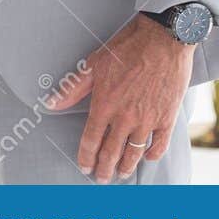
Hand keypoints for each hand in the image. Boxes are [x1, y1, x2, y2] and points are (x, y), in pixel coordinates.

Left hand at [44, 13, 194, 181]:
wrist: (162, 40)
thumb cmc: (126, 49)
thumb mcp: (93, 65)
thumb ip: (72, 88)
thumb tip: (50, 103)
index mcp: (104, 105)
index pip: (90, 140)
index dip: (85, 156)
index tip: (84, 167)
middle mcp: (125, 117)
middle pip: (111, 151)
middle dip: (104, 167)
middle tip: (101, 178)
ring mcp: (147, 120)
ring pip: (134, 152)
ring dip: (127, 166)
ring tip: (122, 174)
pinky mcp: (167, 117)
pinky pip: (160, 144)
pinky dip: (152, 154)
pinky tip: (147, 157)